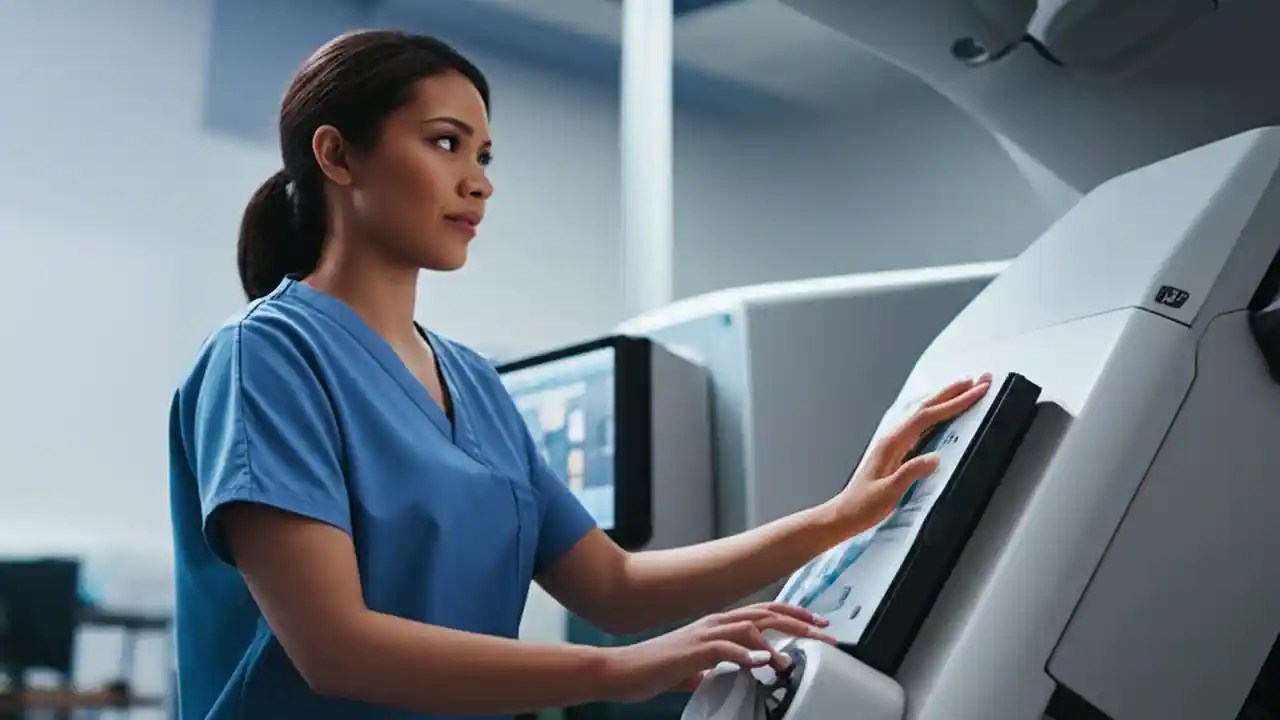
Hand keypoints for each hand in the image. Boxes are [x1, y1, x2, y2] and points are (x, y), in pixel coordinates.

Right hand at [599, 602, 835, 702]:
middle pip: (767, 614)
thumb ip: (722, 666)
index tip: (819, 625)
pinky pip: (725, 648)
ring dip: (776, 641)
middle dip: (800, 623)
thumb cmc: (657, 668)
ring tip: (792, 659)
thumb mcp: (699, 667)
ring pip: (750, 626)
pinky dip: (746, 653)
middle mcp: (716, 622)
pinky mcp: (693, 649)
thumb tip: (743, 673)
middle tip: (827, 634)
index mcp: (720, 624)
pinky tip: (761, 661)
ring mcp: (705, 633)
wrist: (623, 671)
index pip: (765, 612)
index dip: (795, 616)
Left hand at [828, 374, 992, 534]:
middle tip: (979, 379)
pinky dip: (936, 413)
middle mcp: (893, 437)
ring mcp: (894, 442)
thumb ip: (910, 474)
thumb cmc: (864, 505)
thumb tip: (935, 458)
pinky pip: (920, 425)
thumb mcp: (888, 492)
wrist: (845, 513)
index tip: (975, 391)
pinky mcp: (897, 450)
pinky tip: (941, 412)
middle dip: (954, 392)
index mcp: (892, 443)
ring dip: (945, 398)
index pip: (927, 416)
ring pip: (923, 412)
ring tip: (965, 387)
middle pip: (926, 407)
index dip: (953, 403)